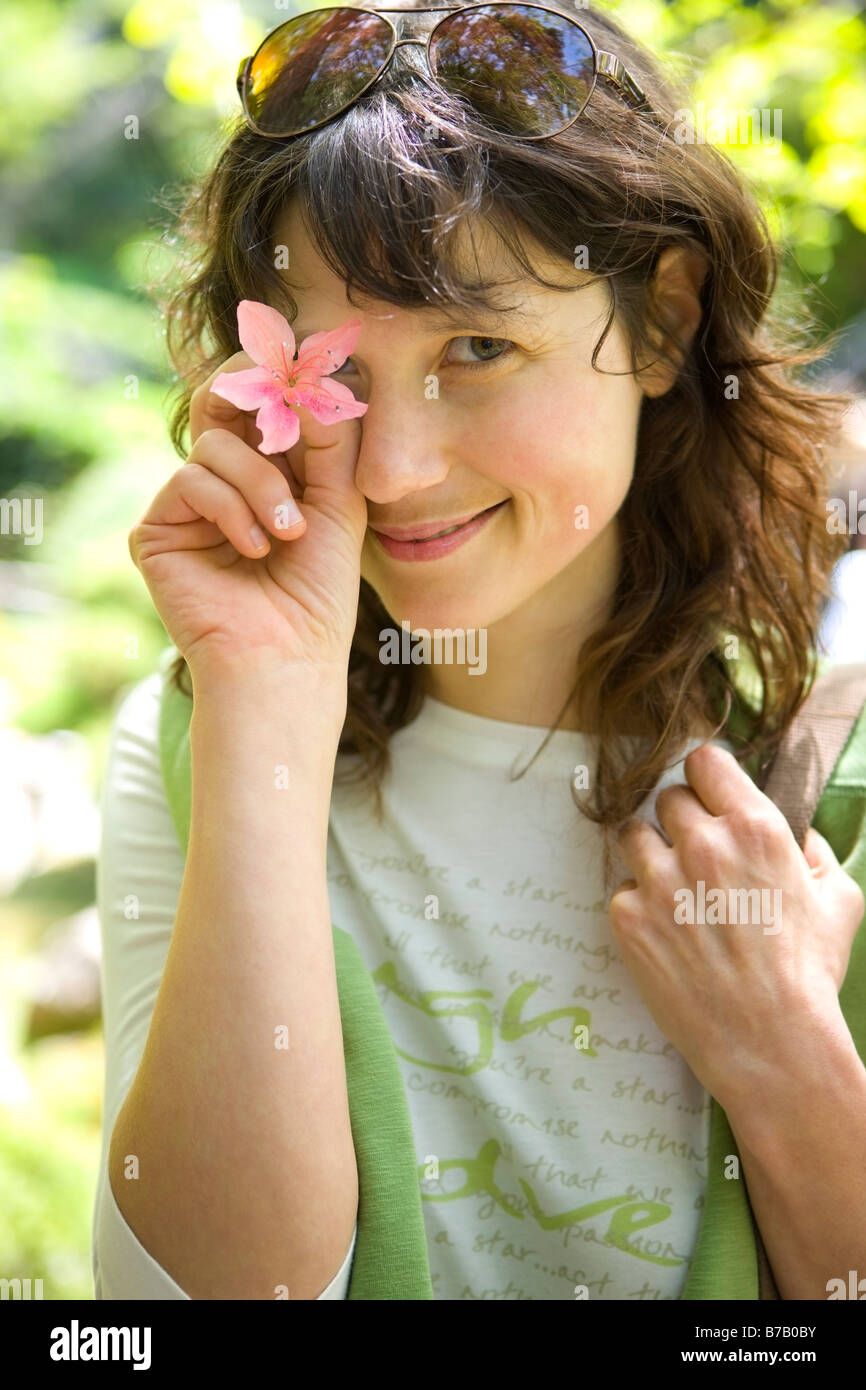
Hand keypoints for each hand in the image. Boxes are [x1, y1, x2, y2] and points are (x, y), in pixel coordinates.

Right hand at [128, 350, 367, 680]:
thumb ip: (329, 440)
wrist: (288, 656)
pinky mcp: (157, 531)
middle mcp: (222, 485)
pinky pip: (191, 479)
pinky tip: (254, 547)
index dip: (277, 377)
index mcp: (265, 475)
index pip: (259, 407)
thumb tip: (315, 376)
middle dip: (254, 390)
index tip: (306, 356)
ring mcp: (186, 508)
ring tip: (288, 533)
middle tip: (285, 388)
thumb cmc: (318, 593)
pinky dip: (231, 508)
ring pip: (215, 444)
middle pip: (219, 402)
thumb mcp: (339, 504)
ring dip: (262, 484)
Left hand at [608, 743, 864, 1105]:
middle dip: (680, 822)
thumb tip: (795, 833)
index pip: (705, 761)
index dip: (705, 778)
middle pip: (666, 798)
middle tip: (696, 855)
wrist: (770, 1042)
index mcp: (755, 828)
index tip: (707, 796)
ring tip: (674, 890)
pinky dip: (639, 907)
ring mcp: (659, 880)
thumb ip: (815, 852)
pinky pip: (622, 891)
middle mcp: (702, 844)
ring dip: (651, 855)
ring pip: (632, 836)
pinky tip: (667, 933)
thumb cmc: (809, 974)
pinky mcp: (629, 918)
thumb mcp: (840, 900)